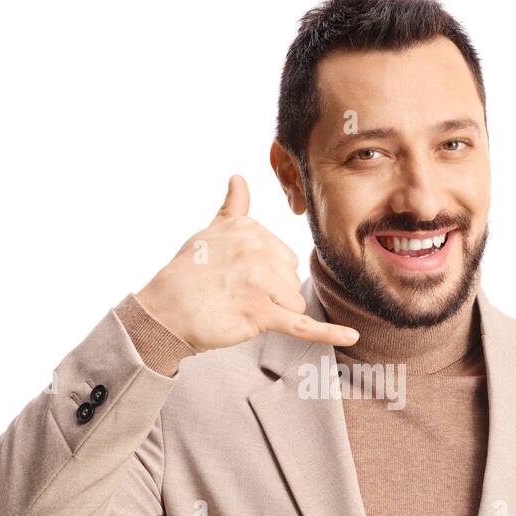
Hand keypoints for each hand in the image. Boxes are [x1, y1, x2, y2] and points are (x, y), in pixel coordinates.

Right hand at [135, 175, 359, 352]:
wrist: (164, 311)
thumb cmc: (187, 273)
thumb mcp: (211, 232)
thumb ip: (233, 208)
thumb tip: (239, 178)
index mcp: (251, 229)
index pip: (284, 257)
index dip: (266, 274)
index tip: (236, 277)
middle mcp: (257, 251)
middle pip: (291, 281)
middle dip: (271, 295)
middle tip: (235, 296)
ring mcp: (260, 283)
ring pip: (294, 304)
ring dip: (272, 314)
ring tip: (239, 310)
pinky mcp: (260, 314)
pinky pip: (302, 325)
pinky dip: (329, 334)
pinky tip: (350, 338)